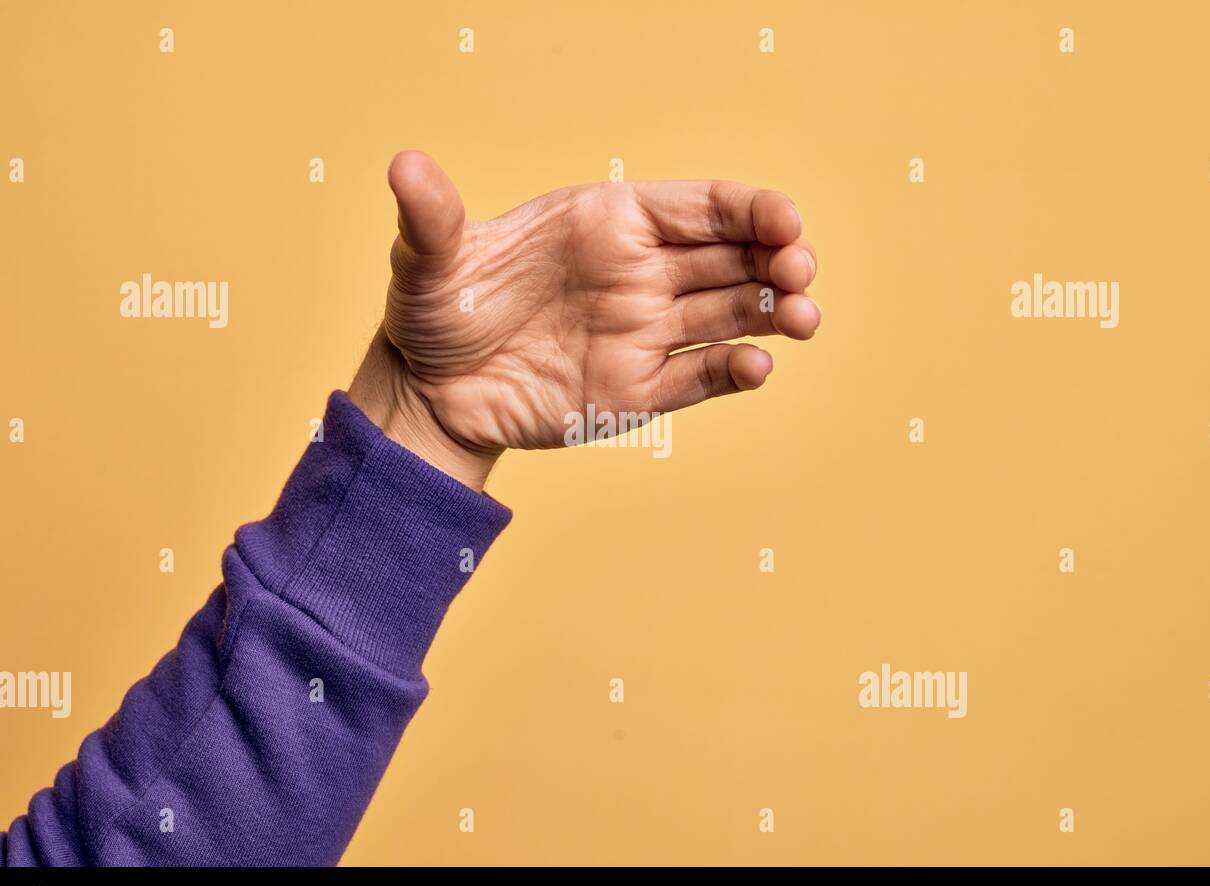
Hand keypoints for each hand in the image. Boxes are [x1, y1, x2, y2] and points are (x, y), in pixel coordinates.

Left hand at [349, 151, 819, 489]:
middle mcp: (640, 274)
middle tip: (800, 271)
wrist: (429, 394)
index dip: (748, 211)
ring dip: (775, 313)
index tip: (784, 220)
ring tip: (803, 318)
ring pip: (732, 315)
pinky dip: (734, 371)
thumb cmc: (436, 313)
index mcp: (608, 224)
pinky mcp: (639, 390)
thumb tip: (405, 166)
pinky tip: (756, 365)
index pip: (696, 208)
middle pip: (732, 258)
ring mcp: (645, 333)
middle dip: (777, 259)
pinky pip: (700, 376)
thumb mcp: (429, 263)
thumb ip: (433, 217)